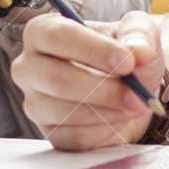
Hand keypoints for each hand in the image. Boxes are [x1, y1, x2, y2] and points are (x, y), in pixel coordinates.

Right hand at [12, 11, 166, 150]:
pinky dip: (106, 130)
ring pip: (67, 112)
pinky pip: (75, 137)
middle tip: (137, 94)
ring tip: (136, 104)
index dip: (93, 49)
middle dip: (103, 89)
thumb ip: (139, 34)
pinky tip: (121, 117)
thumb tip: (139, 52)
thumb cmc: (124, 53)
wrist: (126, 88)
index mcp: (42, 31)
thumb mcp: (137, 31)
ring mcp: (35, 103)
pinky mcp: (50, 133)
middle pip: (56, 79)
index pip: (56, 36)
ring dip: (109, 111)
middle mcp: (29, 67)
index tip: (128, 61)